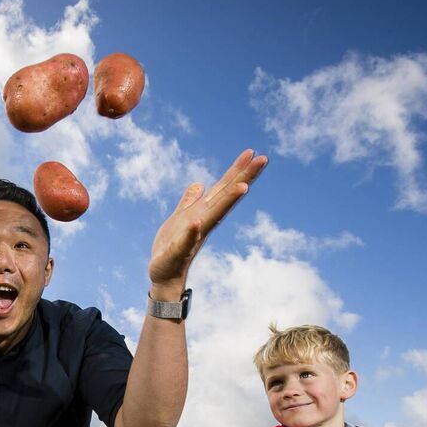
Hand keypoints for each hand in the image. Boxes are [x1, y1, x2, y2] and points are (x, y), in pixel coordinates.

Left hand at [148, 149, 267, 289]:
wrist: (163, 274)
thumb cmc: (172, 247)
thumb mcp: (179, 218)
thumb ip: (189, 202)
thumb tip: (199, 184)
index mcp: (203, 213)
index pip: (223, 189)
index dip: (236, 171)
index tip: (251, 152)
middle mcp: (204, 223)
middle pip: (226, 197)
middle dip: (244, 178)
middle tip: (263, 159)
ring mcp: (193, 237)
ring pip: (213, 217)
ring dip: (228, 202)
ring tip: (242, 187)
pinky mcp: (178, 252)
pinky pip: (186, 241)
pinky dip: (191, 232)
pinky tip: (196, 222)